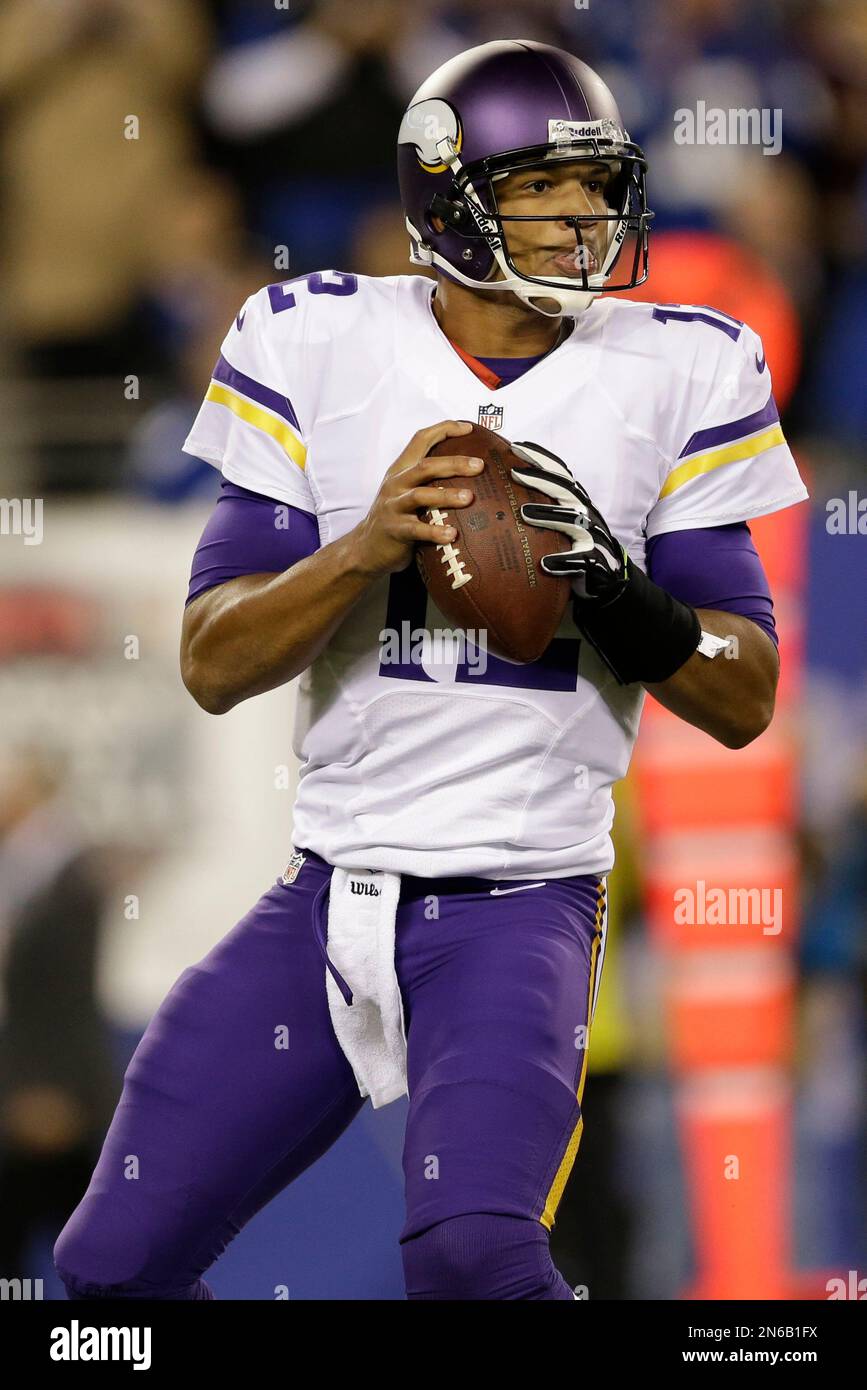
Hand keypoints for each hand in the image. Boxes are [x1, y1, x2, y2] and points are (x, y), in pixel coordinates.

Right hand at [349, 420, 482, 577]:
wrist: (366, 547)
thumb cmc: (396, 517)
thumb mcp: (407, 492)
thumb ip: (429, 480)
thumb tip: (470, 473)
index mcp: (401, 469)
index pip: (420, 439)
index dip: (444, 430)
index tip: (468, 429)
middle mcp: (396, 483)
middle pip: (426, 466)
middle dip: (454, 463)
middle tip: (479, 466)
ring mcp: (393, 506)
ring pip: (420, 495)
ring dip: (446, 495)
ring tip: (469, 498)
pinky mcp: (394, 530)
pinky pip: (416, 529)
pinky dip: (435, 532)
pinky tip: (452, 535)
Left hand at [510, 441, 627, 603]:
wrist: (609, 575)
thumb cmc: (579, 544)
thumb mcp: (565, 520)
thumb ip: (546, 505)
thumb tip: (506, 494)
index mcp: (577, 501)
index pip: (560, 473)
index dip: (541, 458)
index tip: (516, 446)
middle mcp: (586, 512)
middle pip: (565, 490)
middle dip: (541, 479)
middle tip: (515, 472)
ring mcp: (593, 535)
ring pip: (572, 520)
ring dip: (549, 515)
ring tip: (525, 513)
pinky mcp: (596, 560)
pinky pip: (580, 559)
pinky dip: (563, 561)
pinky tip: (545, 564)